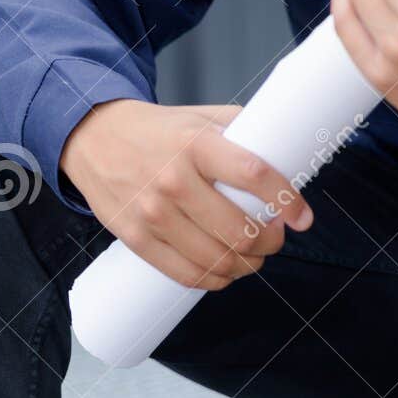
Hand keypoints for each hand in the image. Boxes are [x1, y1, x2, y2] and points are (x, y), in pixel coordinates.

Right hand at [59, 98, 313, 289]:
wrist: (94, 137)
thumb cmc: (158, 128)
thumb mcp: (200, 116)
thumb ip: (241, 130)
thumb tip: (286, 149)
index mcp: (196, 144)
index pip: (252, 174)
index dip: (286, 200)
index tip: (303, 217)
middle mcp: (174, 180)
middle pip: (237, 229)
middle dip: (269, 242)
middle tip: (276, 238)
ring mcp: (153, 213)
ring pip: (214, 259)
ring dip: (246, 265)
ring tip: (254, 257)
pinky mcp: (135, 238)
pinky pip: (184, 273)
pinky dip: (214, 280)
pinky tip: (226, 272)